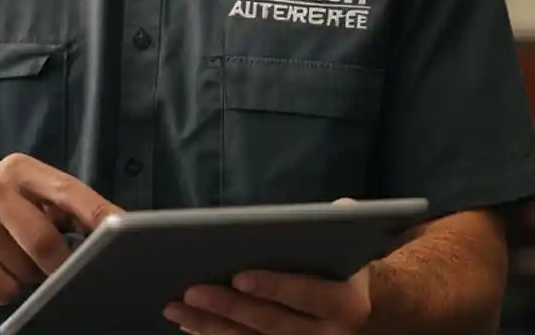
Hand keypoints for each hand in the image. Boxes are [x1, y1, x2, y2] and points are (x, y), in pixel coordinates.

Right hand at [0, 153, 121, 304]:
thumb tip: (110, 228)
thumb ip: (62, 203)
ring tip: (15, 255)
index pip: (69, 191)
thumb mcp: (22, 187)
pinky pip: (5, 289)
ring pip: (27, 271)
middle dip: (62, 263)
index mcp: (19, 169)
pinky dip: (9, 288)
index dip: (98, 213)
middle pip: (46, 242)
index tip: (125, 230)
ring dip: (31, 275)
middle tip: (64, 266)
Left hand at [164, 198, 371, 334]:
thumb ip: (336, 223)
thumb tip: (326, 210)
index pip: (306, 295)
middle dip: (228, 307)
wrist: (358, 308)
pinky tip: (190, 324)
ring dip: (210, 326)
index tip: (238, 278)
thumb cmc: (342, 264)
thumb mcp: (346, 241)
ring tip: (176, 308)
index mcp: (344, 304)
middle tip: (191, 292)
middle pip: (271, 323)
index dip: (273, 287)